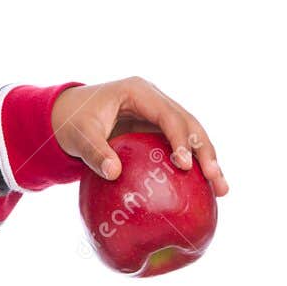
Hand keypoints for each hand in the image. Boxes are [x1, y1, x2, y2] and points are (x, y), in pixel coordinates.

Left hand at [50, 77, 228, 190]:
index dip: (181, 139)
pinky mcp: (158, 132)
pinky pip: (180, 148)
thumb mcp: (78, 135)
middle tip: (214, 179)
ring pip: (192, 136)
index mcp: (139, 92)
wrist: (66, 116)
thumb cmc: (71, 121)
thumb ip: (94, 152)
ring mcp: (159, 115)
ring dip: (207, 161)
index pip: (168, 115)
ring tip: (221, 190)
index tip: (184, 165)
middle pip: (189, 123)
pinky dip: (193, 167)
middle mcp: (155, 101)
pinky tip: (204, 192)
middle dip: (205, 151)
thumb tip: (114, 173)